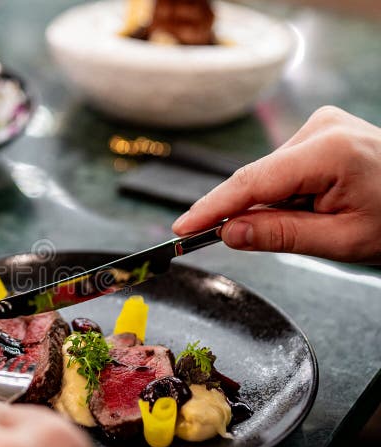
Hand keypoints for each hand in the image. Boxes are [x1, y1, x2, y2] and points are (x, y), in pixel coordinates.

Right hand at [172, 106, 380, 263]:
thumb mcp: (341, 241)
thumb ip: (280, 235)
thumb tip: (230, 232)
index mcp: (330, 152)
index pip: (252, 183)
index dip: (212, 208)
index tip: (182, 228)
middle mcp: (322, 128)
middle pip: (258, 178)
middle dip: (246, 213)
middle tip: (244, 243)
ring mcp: (323, 125)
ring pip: (269, 175)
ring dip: (273, 204)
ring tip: (314, 223)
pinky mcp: (323, 131)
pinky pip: (283, 167)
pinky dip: (284, 193)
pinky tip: (312, 207)